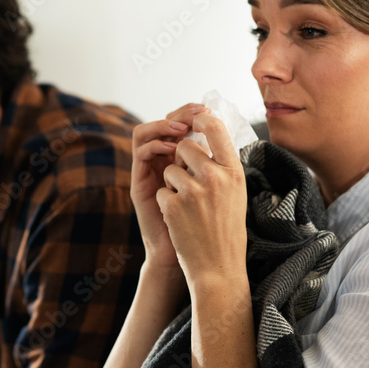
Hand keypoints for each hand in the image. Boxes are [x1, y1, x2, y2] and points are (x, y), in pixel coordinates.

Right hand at [131, 103, 208, 266]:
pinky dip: (155, 145)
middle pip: (163, 123)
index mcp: (180, 158)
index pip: (181, 124)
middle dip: (179, 114)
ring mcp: (148, 171)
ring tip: (181, 129)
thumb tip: (229, 136)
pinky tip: (171, 150)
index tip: (208, 110)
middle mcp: (161, 161)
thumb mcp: (218, 188)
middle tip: (196, 112)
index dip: (192, 113)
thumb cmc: (210, 225)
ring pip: (145, 132)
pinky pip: (140, 153)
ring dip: (164, 125)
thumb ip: (217, 165)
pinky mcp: (139, 183)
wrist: (194, 257)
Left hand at [157, 112, 247, 290]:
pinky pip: (162, 190)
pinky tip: (181, 220)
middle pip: (185, 146)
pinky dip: (167, 204)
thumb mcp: (236, 193)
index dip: (200, 118)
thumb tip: (207, 137)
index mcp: (234, 172)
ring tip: (189, 207)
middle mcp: (215, 177)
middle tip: (190, 181)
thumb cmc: (227, 230)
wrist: (218, 268)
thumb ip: (223, 166)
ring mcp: (193, 191)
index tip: (194, 120)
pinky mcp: (174, 205)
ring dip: (173, 185)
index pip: (215, 127)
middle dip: (181, 159)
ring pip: (170, 169)